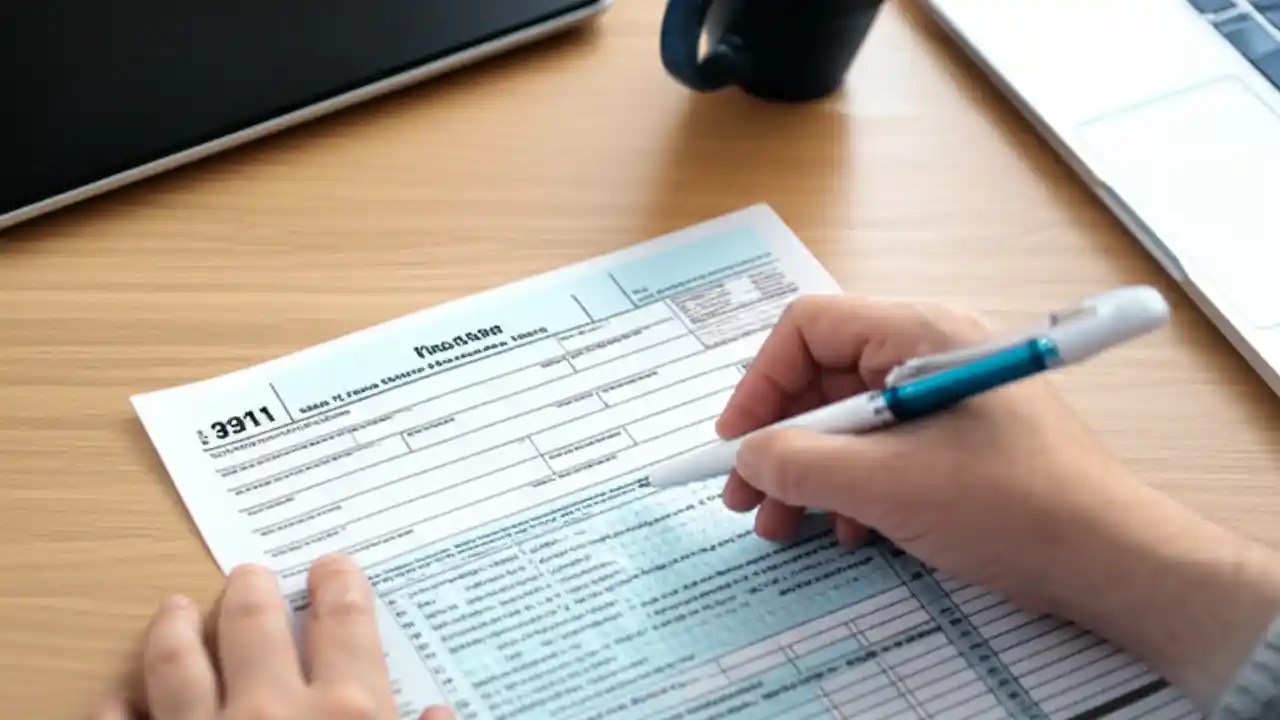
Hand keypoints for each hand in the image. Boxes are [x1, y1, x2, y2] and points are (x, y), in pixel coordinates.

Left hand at [89, 554, 454, 719]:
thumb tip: (439, 711)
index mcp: (350, 711)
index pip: (345, 620)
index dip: (338, 583)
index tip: (332, 565)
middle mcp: (274, 710)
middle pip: (254, 621)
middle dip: (251, 588)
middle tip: (249, 573)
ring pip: (176, 660)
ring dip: (175, 628)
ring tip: (175, 608)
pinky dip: (119, 710)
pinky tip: (119, 697)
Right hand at [718, 294, 1122, 606]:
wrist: (1110, 559)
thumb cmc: (1014, 507)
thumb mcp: (889, 487)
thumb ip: (803, 466)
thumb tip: (750, 458)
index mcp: (919, 334)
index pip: (808, 328)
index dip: (760, 384)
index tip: (736, 443)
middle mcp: (930, 350)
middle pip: (823, 376)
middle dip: (780, 440)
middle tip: (748, 496)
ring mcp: (944, 393)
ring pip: (848, 419)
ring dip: (808, 471)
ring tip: (783, 526)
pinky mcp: (956, 435)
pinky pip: (881, 445)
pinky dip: (851, 485)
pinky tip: (846, 530)